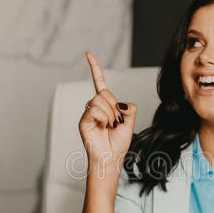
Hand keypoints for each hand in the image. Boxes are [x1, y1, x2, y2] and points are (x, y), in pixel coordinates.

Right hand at [78, 52, 136, 168]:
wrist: (111, 157)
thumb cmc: (119, 142)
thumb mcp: (130, 121)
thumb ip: (128, 107)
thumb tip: (120, 103)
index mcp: (106, 105)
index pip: (99, 82)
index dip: (95, 68)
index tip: (89, 54)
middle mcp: (95, 107)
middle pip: (105, 92)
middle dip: (115, 106)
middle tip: (116, 122)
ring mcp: (88, 113)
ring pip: (100, 99)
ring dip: (110, 113)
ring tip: (110, 126)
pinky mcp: (83, 120)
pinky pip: (94, 109)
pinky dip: (103, 117)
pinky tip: (103, 127)